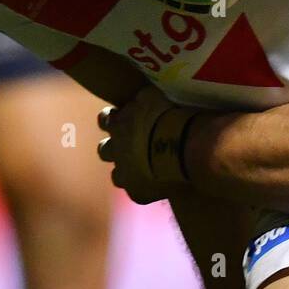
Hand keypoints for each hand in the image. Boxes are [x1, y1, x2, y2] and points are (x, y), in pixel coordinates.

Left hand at [97, 87, 179, 204]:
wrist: (183, 145)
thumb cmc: (171, 114)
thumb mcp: (152, 95)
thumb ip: (140, 99)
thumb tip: (138, 97)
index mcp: (117, 123)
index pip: (105, 120)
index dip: (115, 120)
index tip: (126, 120)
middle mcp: (115, 149)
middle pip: (104, 149)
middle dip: (115, 148)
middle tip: (134, 147)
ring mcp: (124, 173)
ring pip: (117, 176)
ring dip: (128, 171)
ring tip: (147, 169)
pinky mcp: (138, 193)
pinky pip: (138, 193)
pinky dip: (146, 189)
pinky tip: (160, 185)